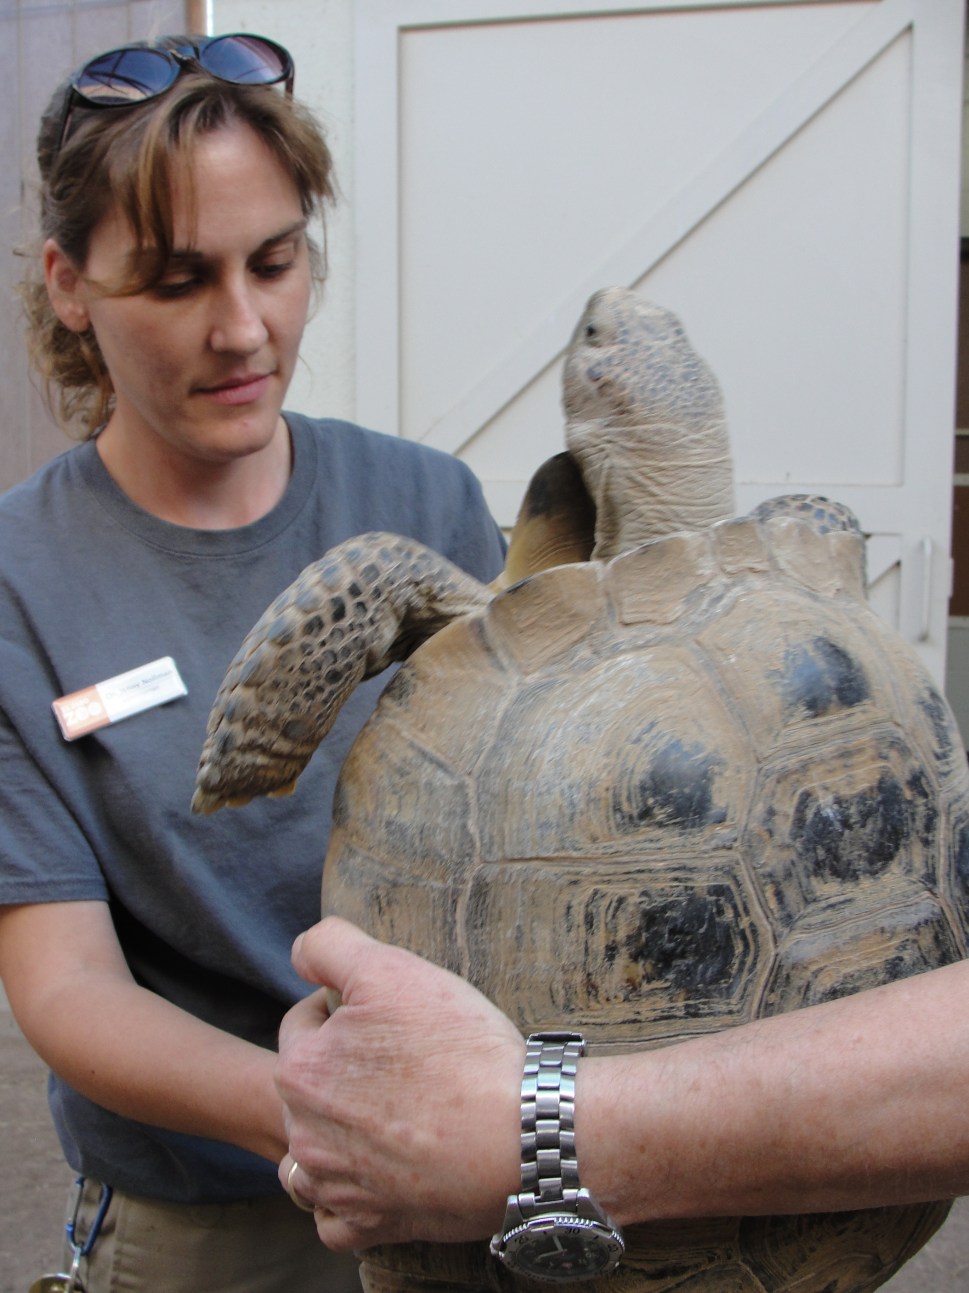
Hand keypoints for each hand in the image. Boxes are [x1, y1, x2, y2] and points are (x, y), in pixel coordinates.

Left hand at [276, 917, 524, 1250]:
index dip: (344, 1008)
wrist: (524, 1134)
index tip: (389, 1015)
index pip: (303, 1022)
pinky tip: (383, 1168)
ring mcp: (335, 1187)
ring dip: (336, 1133)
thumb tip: (300, 951)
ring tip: (390, 1113)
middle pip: (309, 1086)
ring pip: (313, 1153)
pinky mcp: (369, 1225)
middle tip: (401, 1058)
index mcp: (300, 1071)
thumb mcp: (391, 970)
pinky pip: (336, 1214)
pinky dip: (351, 1194)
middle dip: (342, 1067)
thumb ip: (330, 947)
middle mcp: (304, 1136)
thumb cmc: (458, 1049)